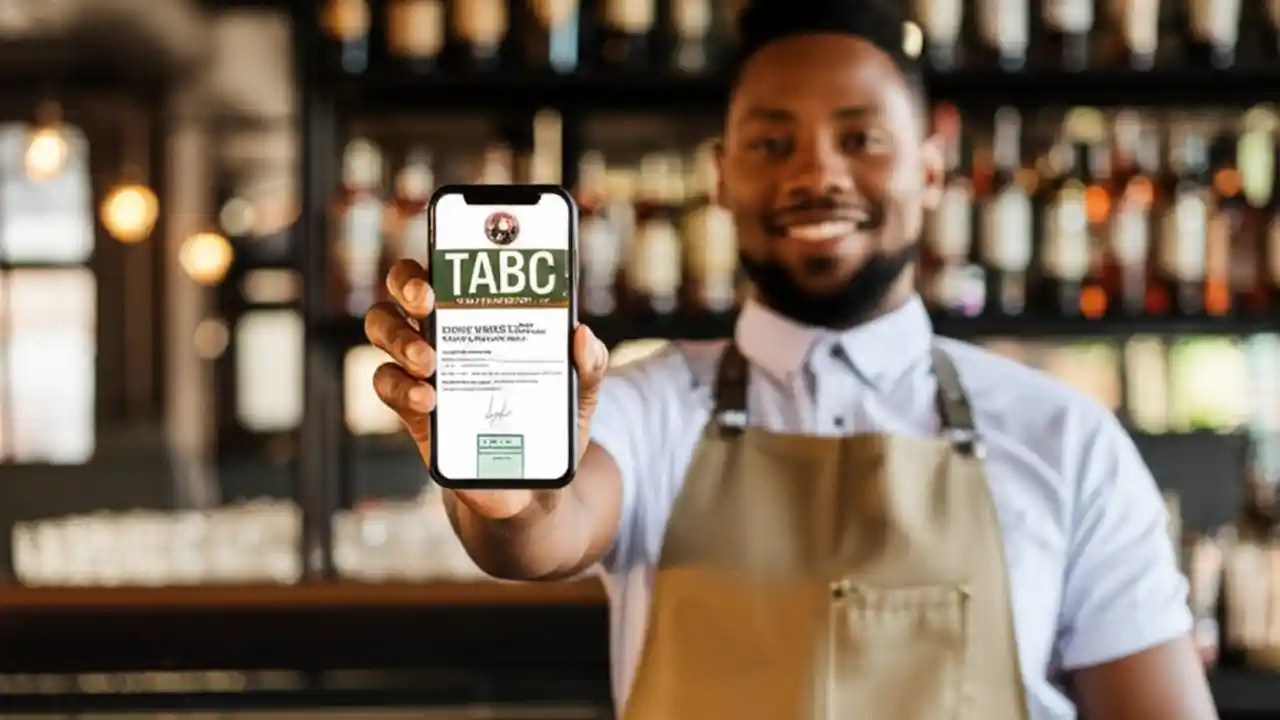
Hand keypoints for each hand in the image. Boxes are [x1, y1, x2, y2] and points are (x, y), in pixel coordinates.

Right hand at [364, 259, 610, 519]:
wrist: (529, 487)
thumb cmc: (549, 422)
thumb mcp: (580, 392)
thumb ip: (590, 364)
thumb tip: (582, 334)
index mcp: (480, 317)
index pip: (445, 272)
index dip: (440, 257)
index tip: (450, 263)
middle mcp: (442, 334)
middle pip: (400, 292)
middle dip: (406, 286)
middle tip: (428, 303)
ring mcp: (422, 371)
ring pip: (383, 331)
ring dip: (399, 339)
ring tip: (430, 362)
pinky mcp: (412, 411)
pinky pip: (386, 385)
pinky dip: (401, 388)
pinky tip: (429, 399)